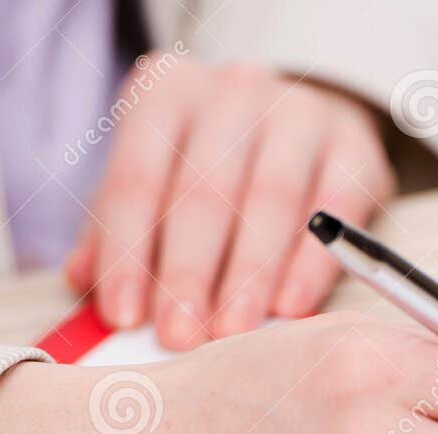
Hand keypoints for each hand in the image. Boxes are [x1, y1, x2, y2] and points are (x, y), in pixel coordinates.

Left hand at [64, 59, 396, 349]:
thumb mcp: (158, 178)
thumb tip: (82, 282)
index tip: (125, 317)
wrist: (307, 126)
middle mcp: (232, 91)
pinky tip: (293, 308)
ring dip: (249, 276)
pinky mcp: (355, 149)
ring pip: (269, 202)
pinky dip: (312, 264)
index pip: (138, 179)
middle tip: (181, 337)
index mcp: (165, 92)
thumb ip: (119, 227)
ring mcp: (299, 114)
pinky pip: (333, 211)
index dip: (128, 253)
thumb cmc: (216, 164)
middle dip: (188, 274)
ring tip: (233, 334)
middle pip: (204, 192)